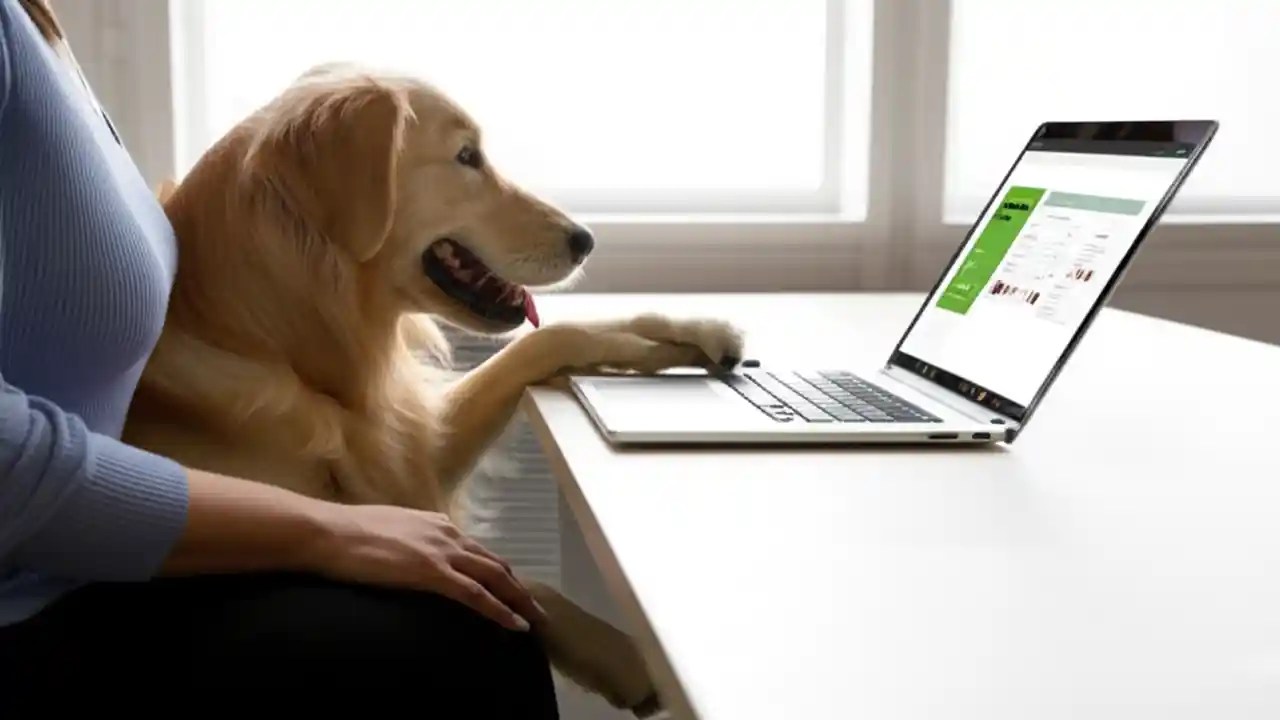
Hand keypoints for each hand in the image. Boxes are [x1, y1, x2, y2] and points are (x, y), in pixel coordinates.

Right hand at [309, 504, 546, 631]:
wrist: (328, 533)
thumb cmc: (346, 535)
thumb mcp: (387, 533)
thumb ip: (407, 543)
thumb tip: (409, 558)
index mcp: (436, 524)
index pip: (477, 550)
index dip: (498, 571)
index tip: (512, 589)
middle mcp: (447, 533)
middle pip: (495, 563)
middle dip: (518, 587)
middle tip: (536, 608)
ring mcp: (442, 551)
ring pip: (494, 577)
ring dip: (519, 600)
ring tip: (535, 619)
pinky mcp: (433, 571)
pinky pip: (476, 594)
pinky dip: (499, 610)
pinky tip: (515, 625)